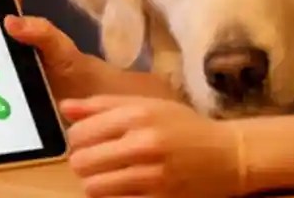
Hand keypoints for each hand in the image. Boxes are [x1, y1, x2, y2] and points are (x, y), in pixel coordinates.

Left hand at [60, 95, 245, 197]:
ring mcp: (152, 176)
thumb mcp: (149, 105)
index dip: (77, 139)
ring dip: (96, 183)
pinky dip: (114, 197)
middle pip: (81, 162)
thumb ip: (104, 105)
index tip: (89, 141)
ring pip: (93, 187)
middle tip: (99, 160)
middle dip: (84, 162)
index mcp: (139, 115)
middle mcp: (143, 144)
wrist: (229, 156)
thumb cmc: (184, 127)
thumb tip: (64, 107)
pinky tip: (126, 188)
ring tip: (112, 175)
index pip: (80, 132)